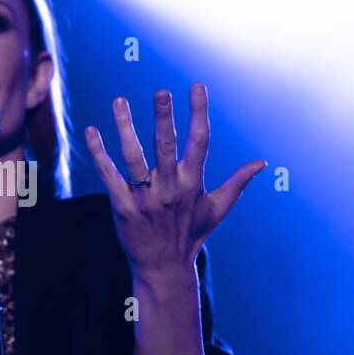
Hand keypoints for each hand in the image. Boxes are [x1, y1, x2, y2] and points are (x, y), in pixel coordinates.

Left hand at [84, 84, 264, 283]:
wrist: (164, 268)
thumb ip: (237, 183)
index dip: (198, 112)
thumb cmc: (191, 234)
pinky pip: (109, 175)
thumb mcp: (217, 209)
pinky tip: (91, 131)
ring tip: (119, 101)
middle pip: (165, 146)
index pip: (199, 141)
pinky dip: (99, 153)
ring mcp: (144, 197)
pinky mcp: (122, 207)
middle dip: (164, 117)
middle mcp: (169, 188)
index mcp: (192, 183)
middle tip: (161, 92)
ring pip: (133, 157)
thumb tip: (262, 163)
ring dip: (125, 128)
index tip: (197, 86)